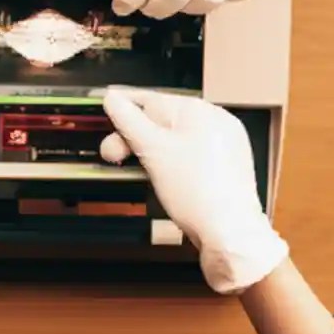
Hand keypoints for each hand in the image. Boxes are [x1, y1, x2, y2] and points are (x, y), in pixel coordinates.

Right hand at [100, 89, 287, 293]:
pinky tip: (163, 180)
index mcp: (201, 111)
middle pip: (162, 122)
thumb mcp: (153, 151)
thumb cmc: (196, 192)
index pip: (151, 100)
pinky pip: (189, 158)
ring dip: (151, 154)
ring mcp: (223, 147)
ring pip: (174, 142)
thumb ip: (129, 121)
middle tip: (113, 155)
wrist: (229, 235)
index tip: (103, 111)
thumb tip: (112, 98)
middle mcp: (216, 123)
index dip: (123, 109)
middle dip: (134, 138)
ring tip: (140, 171)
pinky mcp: (224, 170)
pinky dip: (171, 166)